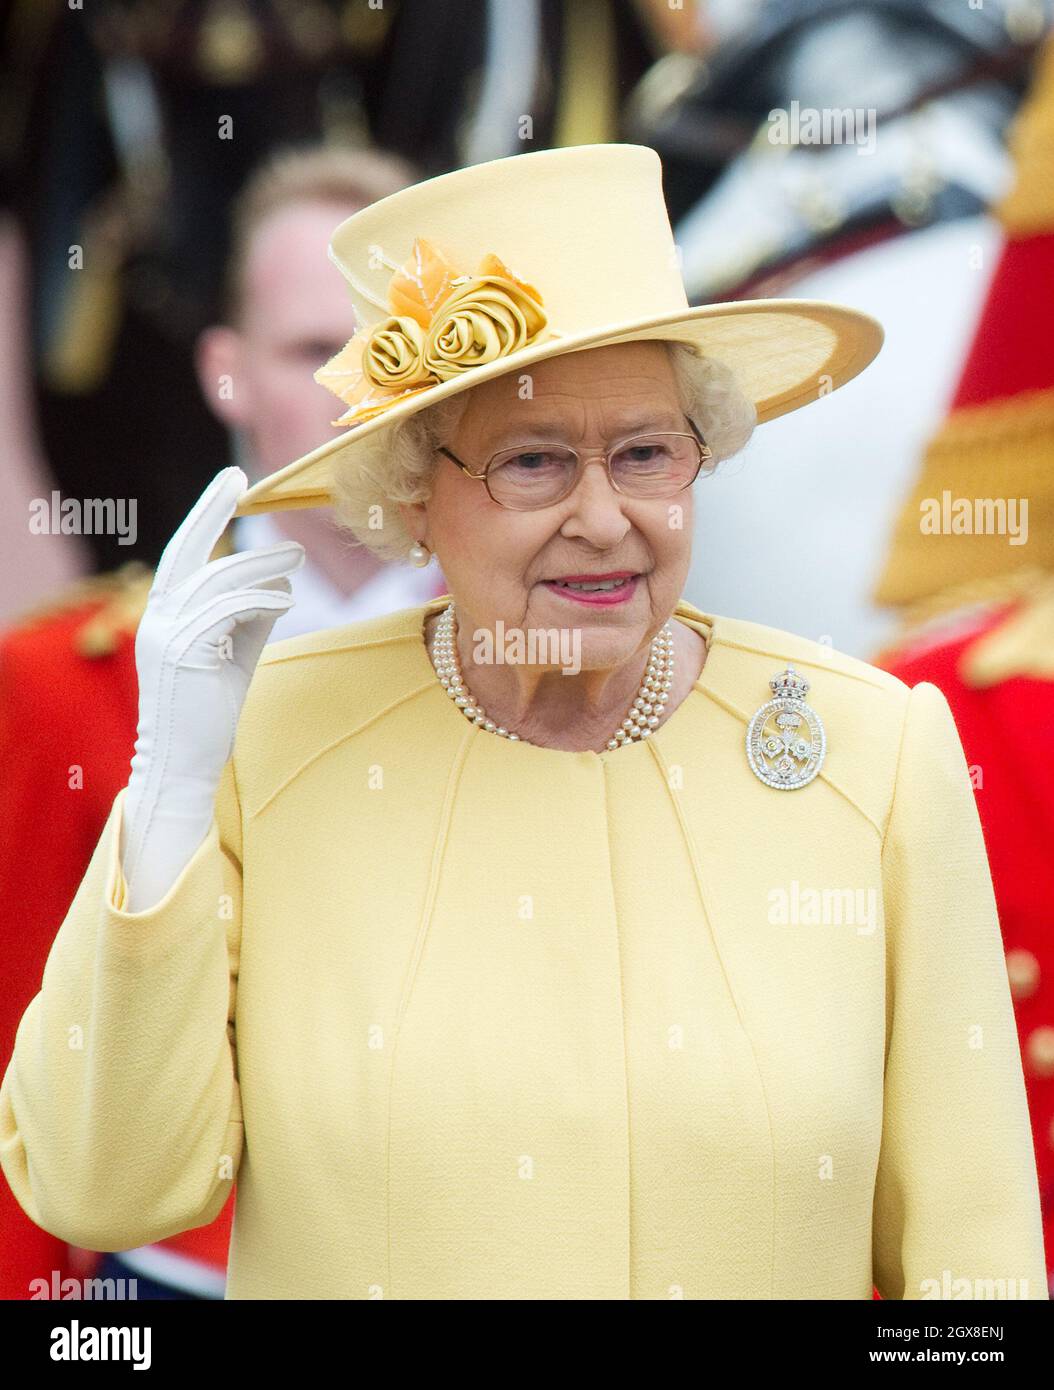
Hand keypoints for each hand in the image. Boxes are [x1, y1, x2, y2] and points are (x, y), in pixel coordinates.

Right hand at [121, 467, 304, 910]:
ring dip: (260, 565)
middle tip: (249, 486)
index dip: (206, 513)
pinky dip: (260, 600)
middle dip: (215, 512)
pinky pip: (226, 612)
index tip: (233, 480)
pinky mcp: (185, 655)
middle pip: (189, 553)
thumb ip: (250, 618)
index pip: (184, 552)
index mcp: (164, 613)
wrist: (186, 763)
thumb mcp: (235, 654)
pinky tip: (286, 600)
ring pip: (215, 581)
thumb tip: (280, 586)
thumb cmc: (211, 710)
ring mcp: (166, 636)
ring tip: (296, 559)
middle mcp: (157, 619)